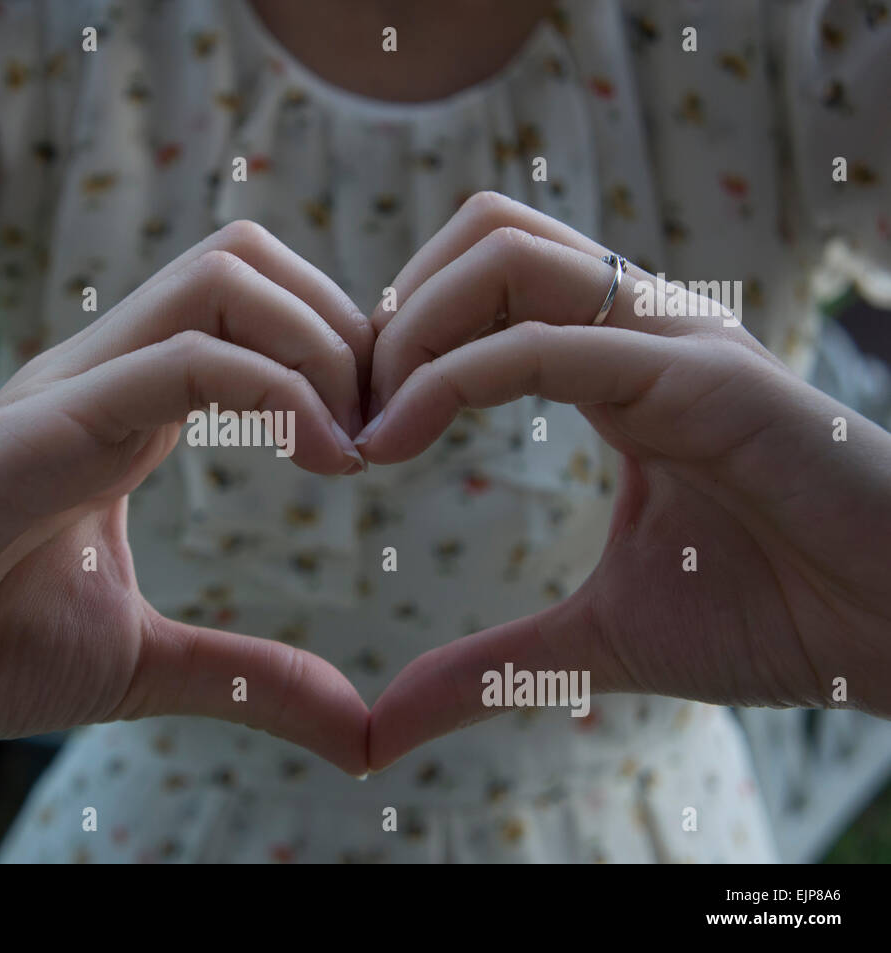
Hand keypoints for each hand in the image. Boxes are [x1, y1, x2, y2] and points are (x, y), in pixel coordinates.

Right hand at [0, 221, 376, 773]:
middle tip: (386, 431)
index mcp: (127, 409)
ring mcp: (71, 388)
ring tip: (356, 447)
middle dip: (348, 327)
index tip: (386, 448)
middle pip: (248, 257)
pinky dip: (278, 390)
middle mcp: (104, 375)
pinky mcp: (40, 426)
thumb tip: (359, 730)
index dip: (343, 359)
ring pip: (224, 277)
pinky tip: (325, 460)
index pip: (254, 307)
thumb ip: (250, 679)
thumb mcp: (142, 665)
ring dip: (324, 343)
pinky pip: (180, 359)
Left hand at [361, 192, 890, 769]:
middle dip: (390, 308)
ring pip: (503, 253)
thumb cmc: (773, 616)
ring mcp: (674, 338)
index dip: (395, 336)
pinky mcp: (705, 377)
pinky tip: (392, 444)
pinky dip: (448, 379)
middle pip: (483, 230)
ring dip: (406, 326)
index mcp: (616, 362)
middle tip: (348, 411)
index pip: (481, 280)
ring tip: (368, 426)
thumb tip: (389, 722)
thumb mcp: (597, 639)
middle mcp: (641, 327)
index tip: (349, 429)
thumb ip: (490, 666)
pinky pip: (547, 341)